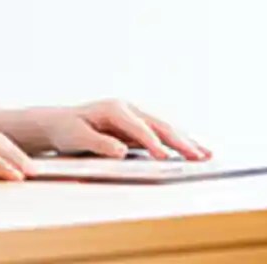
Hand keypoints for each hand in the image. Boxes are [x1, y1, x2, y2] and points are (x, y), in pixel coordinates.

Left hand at [37, 100, 210, 160]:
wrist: (59, 122)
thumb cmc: (67, 130)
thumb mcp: (76, 137)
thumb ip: (99, 144)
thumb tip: (121, 151)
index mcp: (114, 109)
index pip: (139, 128)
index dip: (153, 143)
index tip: (165, 157)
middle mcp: (129, 108)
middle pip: (160, 125)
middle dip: (181, 142)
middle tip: (199, 156)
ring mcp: (136, 115)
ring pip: (166, 128)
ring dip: (186, 141)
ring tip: (207, 154)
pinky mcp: (138, 125)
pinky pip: (162, 133)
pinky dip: (179, 142)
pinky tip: (193, 150)